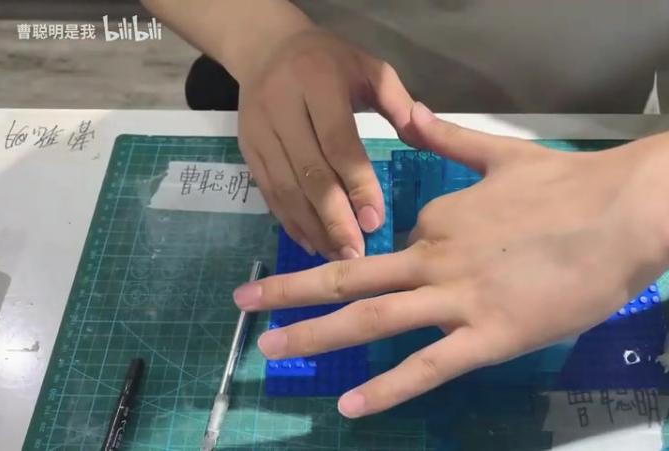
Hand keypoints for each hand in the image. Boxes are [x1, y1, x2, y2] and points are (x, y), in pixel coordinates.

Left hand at [234, 103, 668, 417]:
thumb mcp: (499, 153)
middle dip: (291, 289)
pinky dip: (385, 388)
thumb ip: (446, 138)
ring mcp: (458, 299)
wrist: (626, 212)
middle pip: (351, 275)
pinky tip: (349, 406)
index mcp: (440, 215)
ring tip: (272, 348)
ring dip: (316, 333)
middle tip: (244, 305)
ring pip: (374, 318)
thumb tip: (409, 111)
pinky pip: (427, 368)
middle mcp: (435, 257)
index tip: (395, 271)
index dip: (389, 258)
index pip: (397, 245)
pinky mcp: (489, 337)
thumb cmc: (569, 185)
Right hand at [236, 28, 413, 259]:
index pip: (338, 142)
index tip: (375, 221)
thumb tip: (422, 138)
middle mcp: (282, 107)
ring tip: (338, 257)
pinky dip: (290, 221)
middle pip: (309, 173)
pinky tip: (312, 242)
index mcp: (317, 82)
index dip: (357, 184)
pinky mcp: (247, 149)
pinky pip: (268, 192)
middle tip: (357, 254)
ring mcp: (259, 131)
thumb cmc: (329, 60)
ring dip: (312, 227)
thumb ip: (396, 102)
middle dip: (334, 218)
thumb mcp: (369, 67)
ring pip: (285, 189)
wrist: (265, 48)